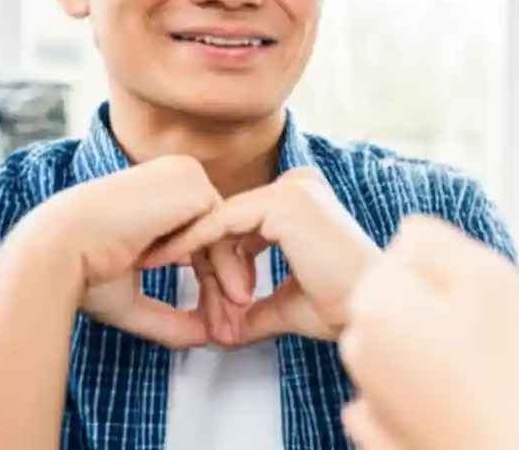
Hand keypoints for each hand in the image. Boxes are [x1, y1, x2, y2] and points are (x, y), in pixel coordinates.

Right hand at [26, 155, 225, 349]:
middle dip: (225, 287)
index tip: (219, 321)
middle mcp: (177, 179)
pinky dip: (220, 267)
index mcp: (161, 195)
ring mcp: (186, 177)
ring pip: (223, 236)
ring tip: (229, 320)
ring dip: (228, 283)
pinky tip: (215, 296)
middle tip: (232, 327)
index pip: (201, 239)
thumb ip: (171, 317)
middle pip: (218, 237)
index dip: (212, 281)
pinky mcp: (192, 185)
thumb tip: (204, 338)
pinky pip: (220, 231)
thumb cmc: (82, 270)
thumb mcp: (133, 297)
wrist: (56, 250)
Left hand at [144, 166, 379, 344]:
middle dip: (189, 241)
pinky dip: (195, 240)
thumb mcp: (287, 306)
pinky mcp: (284, 202)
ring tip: (152, 260)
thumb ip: (253, 310)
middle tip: (149, 259)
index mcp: (303, 205)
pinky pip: (226, 220)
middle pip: (229, 214)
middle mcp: (299, 187)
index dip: (206, 246)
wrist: (369, 304)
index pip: (242, 221)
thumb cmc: (343, 305)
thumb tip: (224, 332)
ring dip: (187, 243)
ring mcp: (293, 190)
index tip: (171, 264)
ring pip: (223, 215)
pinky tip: (170, 257)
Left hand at [339, 216, 518, 449]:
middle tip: (492, 337)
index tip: (482, 303)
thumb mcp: (489, 277)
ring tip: (486, 376)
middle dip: (445, 307)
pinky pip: (408, 393)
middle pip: (406, 297)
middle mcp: (357, 347)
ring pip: (409, 342)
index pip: (410, 251)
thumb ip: (435, 239)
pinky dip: (432, 395)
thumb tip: (406, 235)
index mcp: (376, 300)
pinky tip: (462, 407)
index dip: (456, 270)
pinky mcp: (383, 437)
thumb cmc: (517, 379)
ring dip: (441, 349)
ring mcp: (368, 397)